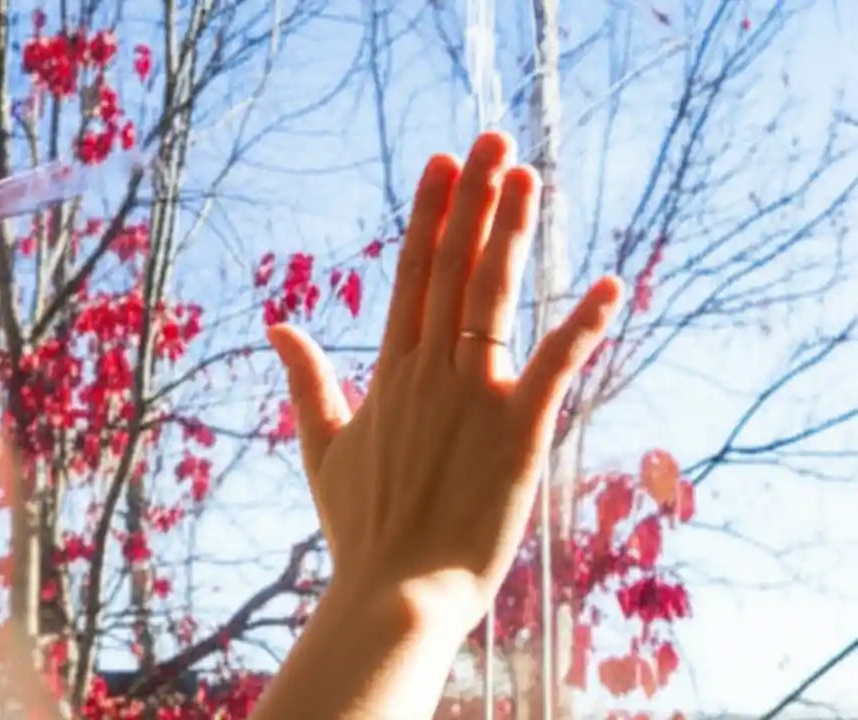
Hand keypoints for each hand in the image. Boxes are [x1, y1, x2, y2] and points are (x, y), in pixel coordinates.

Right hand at [269, 131, 622, 631]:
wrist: (395, 593)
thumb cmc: (361, 528)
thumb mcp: (321, 446)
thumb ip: (306, 380)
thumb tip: (277, 324)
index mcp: (390, 373)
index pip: (412, 275)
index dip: (430, 215)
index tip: (443, 164)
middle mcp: (430, 372)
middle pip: (455, 270)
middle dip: (475, 200)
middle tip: (493, 139)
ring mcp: (474, 399)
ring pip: (494, 299)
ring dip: (512, 234)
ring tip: (528, 174)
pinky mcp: (519, 433)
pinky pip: (556, 367)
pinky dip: (584, 326)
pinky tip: (609, 287)